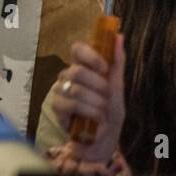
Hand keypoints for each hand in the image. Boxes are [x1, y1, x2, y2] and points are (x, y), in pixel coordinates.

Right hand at [48, 33, 125, 164]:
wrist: (104, 140)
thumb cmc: (109, 113)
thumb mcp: (118, 87)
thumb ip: (116, 62)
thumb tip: (119, 36)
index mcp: (83, 68)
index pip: (77, 49)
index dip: (90, 56)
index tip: (104, 69)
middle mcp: (68, 76)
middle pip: (77, 71)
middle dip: (98, 86)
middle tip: (105, 97)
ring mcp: (60, 91)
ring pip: (76, 88)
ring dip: (96, 103)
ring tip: (102, 111)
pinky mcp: (57, 107)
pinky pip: (71, 104)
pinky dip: (89, 112)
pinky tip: (94, 119)